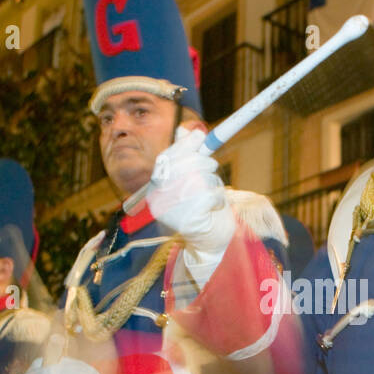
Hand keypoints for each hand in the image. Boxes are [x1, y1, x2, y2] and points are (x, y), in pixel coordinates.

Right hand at [147, 127, 232, 252]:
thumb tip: (187, 130)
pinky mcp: (188, 220)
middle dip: (204, 162)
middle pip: (184, 165)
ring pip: (200, 178)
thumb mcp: (193, 180)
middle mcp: (159, 198)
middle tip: (213, 168)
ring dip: (213, 183)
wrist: (210, 243)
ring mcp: (172, 210)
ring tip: (212, 195)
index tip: (200, 137)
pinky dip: (218, 198)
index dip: (184, 146)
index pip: (166, 159)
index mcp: (156, 188)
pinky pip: (210, 194)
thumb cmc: (202, 209)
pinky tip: (214, 208)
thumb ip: (188, 157)